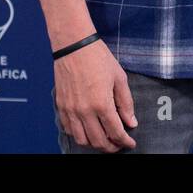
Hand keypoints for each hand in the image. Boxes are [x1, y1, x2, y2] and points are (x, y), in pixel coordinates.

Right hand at [53, 37, 137, 151]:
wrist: (73, 45)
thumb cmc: (98, 58)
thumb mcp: (119, 78)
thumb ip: (126, 103)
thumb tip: (131, 122)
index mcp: (102, 104)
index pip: (116, 133)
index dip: (125, 142)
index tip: (130, 143)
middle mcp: (84, 111)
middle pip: (98, 141)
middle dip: (111, 147)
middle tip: (119, 145)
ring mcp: (71, 110)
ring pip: (82, 139)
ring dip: (94, 144)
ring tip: (104, 139)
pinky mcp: (61, 106)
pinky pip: (69, 129)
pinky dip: (79, 134)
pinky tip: (87, 129)